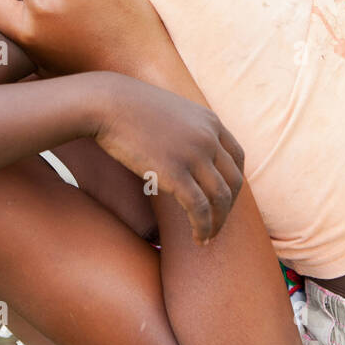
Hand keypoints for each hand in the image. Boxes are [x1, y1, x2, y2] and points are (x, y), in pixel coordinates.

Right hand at [88, 72, 246, 243]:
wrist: (107, 104)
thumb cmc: (129, 108)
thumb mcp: (170, 112)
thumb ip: (186, 128)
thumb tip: (186, 150)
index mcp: (210, 121)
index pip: (237, 158)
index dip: (234, 183)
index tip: (223, 199)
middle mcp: (208, 138)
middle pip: (234, 181)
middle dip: (228, 208)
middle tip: (216, 223)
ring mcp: (194, 155)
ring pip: (221, 199)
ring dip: (217, 223)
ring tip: (207, 238)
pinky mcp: (175, 173)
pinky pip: (199, 209)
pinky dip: (203, 228)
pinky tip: (198, 240)